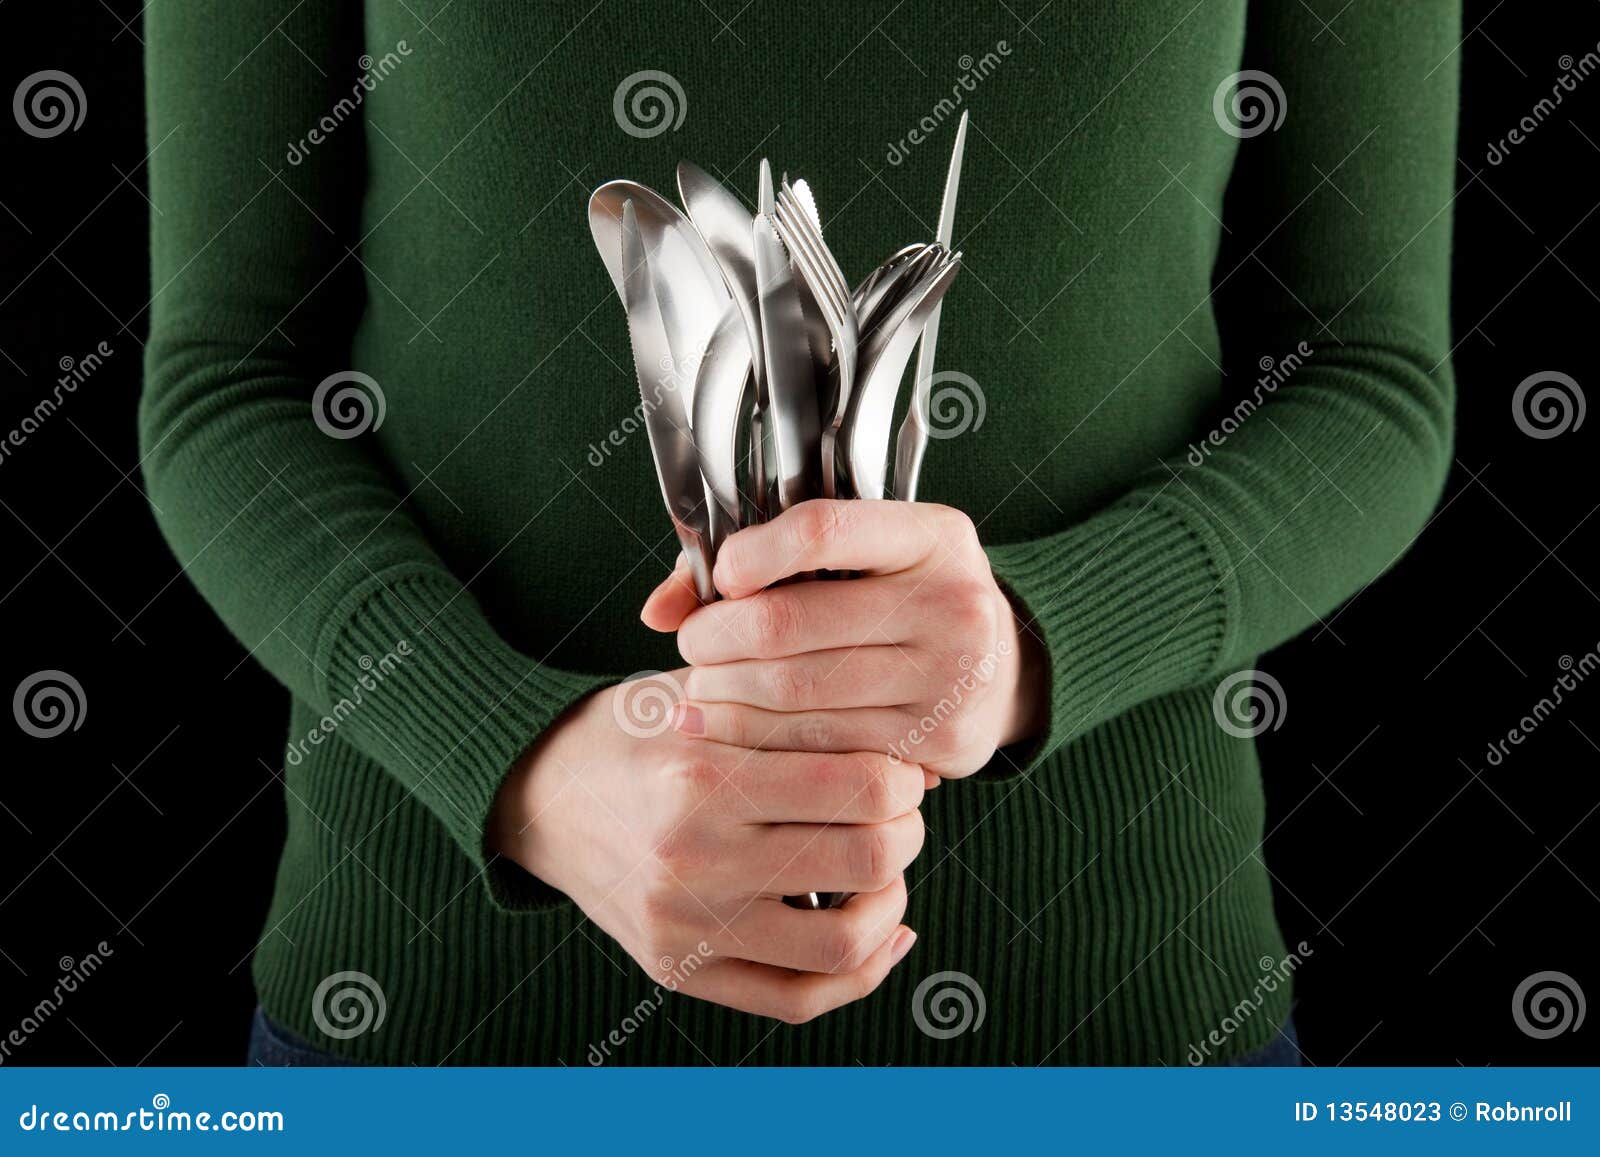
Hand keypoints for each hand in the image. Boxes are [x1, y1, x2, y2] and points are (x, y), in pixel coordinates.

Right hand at [488, 674, 924, 1022]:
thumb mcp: (703, 694)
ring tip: (883, 874)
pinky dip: (859, 974)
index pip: (862, 787)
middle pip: (866, 861)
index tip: (899, 772)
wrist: (540, 798)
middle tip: (899, 817)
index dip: (904, 779)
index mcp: (704, 775)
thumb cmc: (636, 734)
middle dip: (907, 834)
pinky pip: (795, 1000)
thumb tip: (922, 767)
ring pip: (842, 944)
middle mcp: (694, 858)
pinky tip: (881, 934)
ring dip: (891, 905)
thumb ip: (800, 714)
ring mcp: (685, 926)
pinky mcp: (679, 972)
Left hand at [642, 501, 1048, 776]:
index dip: (750, 555)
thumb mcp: (865, 555)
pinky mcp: (938, 744)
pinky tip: (735, 730)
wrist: (1003, 670)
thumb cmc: (907, 599)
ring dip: (728, 694)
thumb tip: (659, 610)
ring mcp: (950, 679)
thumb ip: (760, 560)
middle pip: (790, 624)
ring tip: (703, 688)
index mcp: (933, 536)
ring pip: (797, 693)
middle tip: (693, 646)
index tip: (722, 577)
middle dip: (716, 638)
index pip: (821, 531)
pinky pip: (823, 747)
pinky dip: (764, 740)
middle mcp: (952, 604)